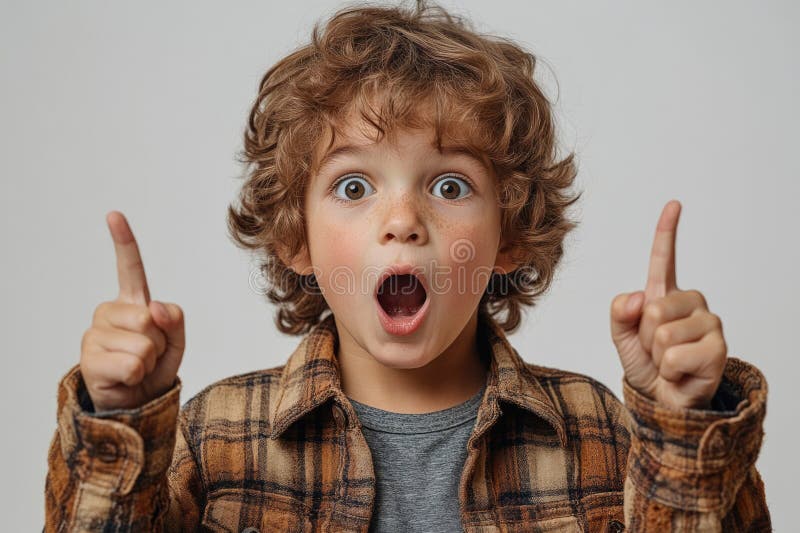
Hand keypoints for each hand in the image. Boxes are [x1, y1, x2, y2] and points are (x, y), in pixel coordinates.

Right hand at [79, 211, 184, 411]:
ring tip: (136, 367)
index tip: (114, 215)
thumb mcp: (176, 342)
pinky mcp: (89, 358)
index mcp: (133, 302)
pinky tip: (125, 378)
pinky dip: (137, 376)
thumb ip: (174, 320)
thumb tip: (152, 308)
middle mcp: (109, 311)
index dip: (123, 241)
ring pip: (144, 343)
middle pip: (151, 319)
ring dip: (149, 361)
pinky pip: (133, 364)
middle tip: (148, 356)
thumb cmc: (154, 368)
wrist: (135, 404)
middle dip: (161, 342)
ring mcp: (95, 333)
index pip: (130, 268)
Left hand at [609, 200, 726, 409]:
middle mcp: (691, 302)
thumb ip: (618, 313)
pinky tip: (680, 373)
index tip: (673, 204)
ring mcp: (709, 323)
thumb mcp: (620, 336)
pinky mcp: (718, 348)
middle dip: (643, 336)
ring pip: (662, 333)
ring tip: (667, 362)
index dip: (667, 230)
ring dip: (657, 356)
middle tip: (655, 351)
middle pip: (653, 308)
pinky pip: (675, 356)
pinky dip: (669, 370)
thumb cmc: (646, 364)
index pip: (665, 258)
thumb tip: (638, 298)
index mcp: (665, 294)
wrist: (661, 400)